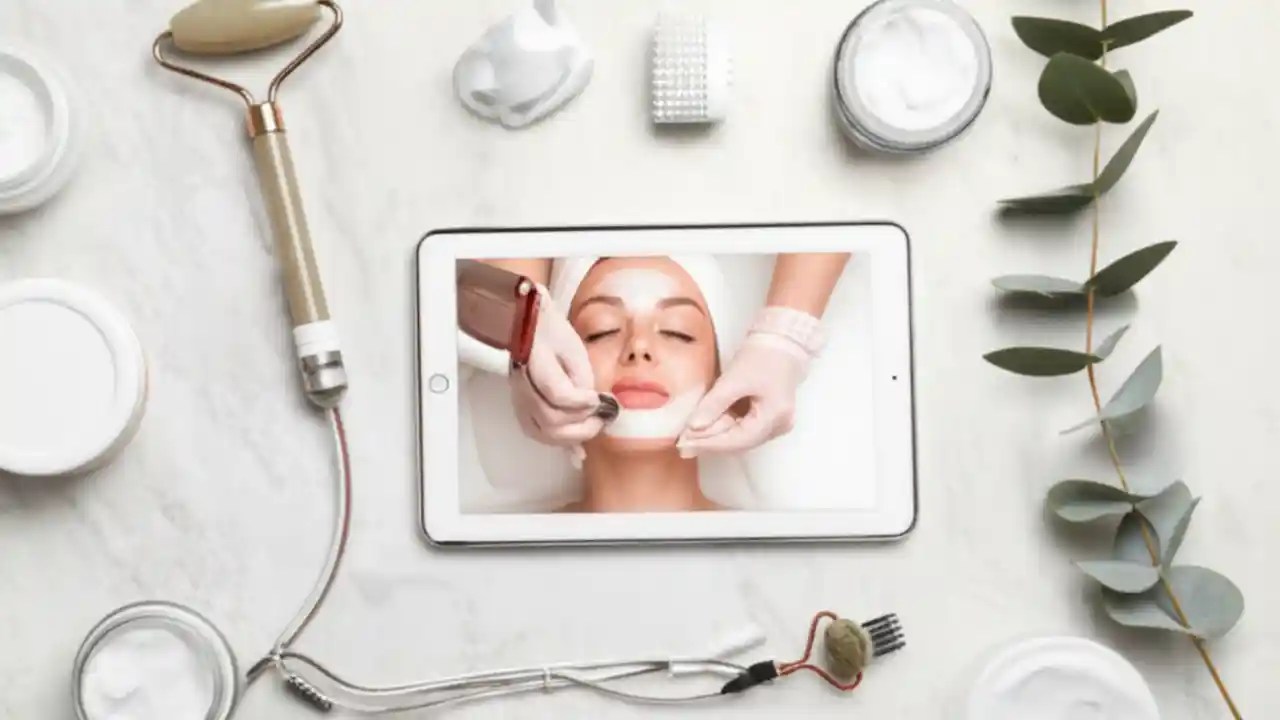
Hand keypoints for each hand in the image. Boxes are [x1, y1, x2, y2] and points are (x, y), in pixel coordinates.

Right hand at [510, 286, 607, 446]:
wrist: (529, 328)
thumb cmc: (555, 335)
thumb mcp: (574, 351)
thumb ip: (582, 381)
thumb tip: (593, 408)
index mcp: (535, 363)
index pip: (558, 394)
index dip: (583, 402)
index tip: (600, 399)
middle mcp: (522, 386)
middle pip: (551, 420)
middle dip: (583, 425)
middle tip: (603, 417)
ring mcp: (519, 400)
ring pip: (543, 433)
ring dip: (573, 437)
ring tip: (594, 427)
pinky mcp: (522, 410)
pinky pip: (538, 434)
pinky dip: (560, 445)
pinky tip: (577, 454)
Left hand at [676, 335, 810, 455]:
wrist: (781, 342)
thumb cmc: (761, 356)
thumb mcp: (734, 379)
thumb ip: (714, 404)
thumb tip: (693, 428)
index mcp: (775, 417)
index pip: (739, 440)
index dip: (710, 444)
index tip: (685, 444)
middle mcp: (779, 427)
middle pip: (740, 442)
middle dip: (711, 442)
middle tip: (683, 443)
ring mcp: (776, 424)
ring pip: (741, 438)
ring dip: (716, 436)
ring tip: (690, 436)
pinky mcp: (769, 418)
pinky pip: (744, 429)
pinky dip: (725, 427)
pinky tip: (707, 427)